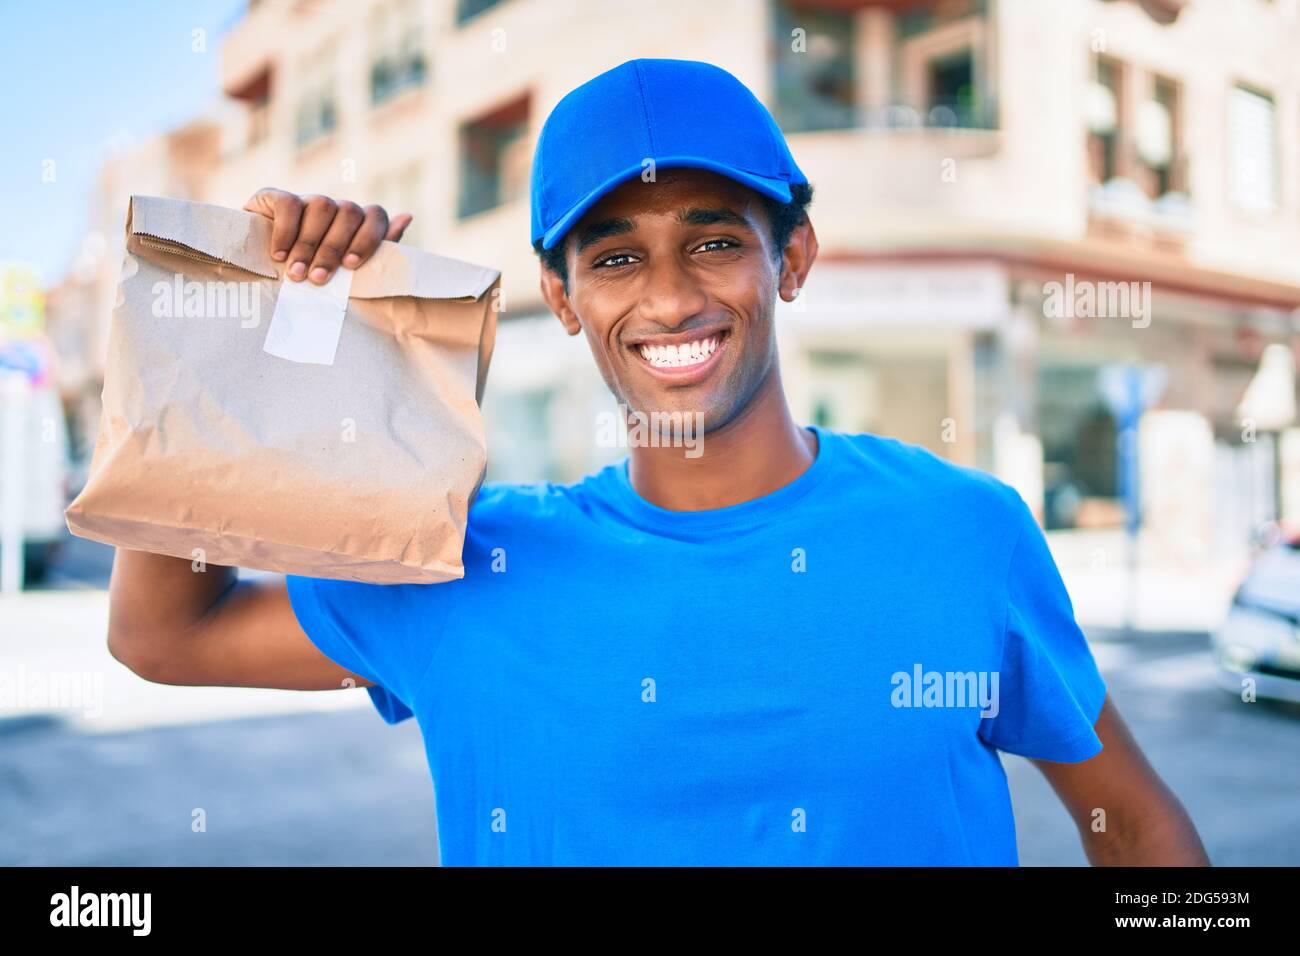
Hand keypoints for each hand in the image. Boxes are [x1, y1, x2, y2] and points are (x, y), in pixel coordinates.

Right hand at [243, 188, 413, 283]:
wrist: (260, 272)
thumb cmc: (314, 276)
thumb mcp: (348, 273)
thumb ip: (380, 249)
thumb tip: (408, 216)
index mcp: (357, 223)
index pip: (376, 215)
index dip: (368, 239)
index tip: (351, 266)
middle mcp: (336, 206)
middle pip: (348, 212)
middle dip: (333, 250)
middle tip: (317, 279)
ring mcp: (306, 199)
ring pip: (322, 206)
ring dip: (309, 244)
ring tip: (296, 274)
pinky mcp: (275, 196)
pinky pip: (289, 203)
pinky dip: (286, 230)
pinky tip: (279, 254)